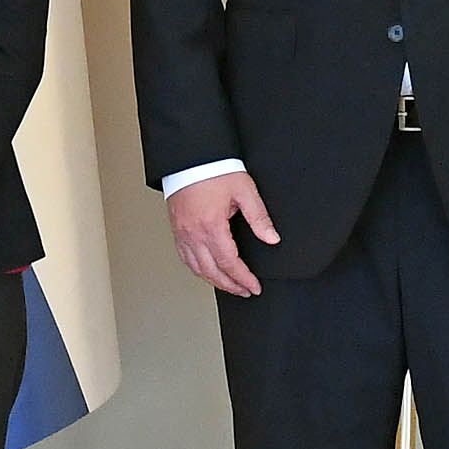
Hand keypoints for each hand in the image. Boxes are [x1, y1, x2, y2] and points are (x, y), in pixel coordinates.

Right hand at [170, 172, 276, 297]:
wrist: (190, 158)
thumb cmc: (214, 170)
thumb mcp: (244, 191)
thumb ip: (259, 218)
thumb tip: (272, 238)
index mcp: (212, 226)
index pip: (230, 263)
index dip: (243, 279)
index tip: (254, 286)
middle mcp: (194, 234)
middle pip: (212, 272)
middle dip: (230, 286)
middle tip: (245, 291)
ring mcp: (182, 234)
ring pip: (197, 269)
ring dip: (214, 281)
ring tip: (229, 286)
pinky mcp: (176, 230)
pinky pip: (185, 258)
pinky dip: (197, 270)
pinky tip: (206, 271)